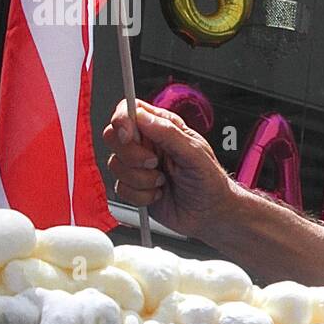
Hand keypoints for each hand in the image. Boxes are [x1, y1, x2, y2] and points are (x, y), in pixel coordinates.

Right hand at [102, 99, 232, 240]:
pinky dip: (141, 195)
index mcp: (163, 127)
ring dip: (141, 179)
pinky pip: (120, 189)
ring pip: (115, 165)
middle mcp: (147, 144)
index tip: (129, 136)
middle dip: (132, 155)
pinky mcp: (134, 188)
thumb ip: (169, 133)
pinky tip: (158, 194)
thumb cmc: (210, 181)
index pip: (130, 110)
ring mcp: (138, 166)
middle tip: (155, 163)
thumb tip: (143, 117)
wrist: (210, 213)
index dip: (122, 120)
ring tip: (163, 182)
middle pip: (113, 137)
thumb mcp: (195, 153)